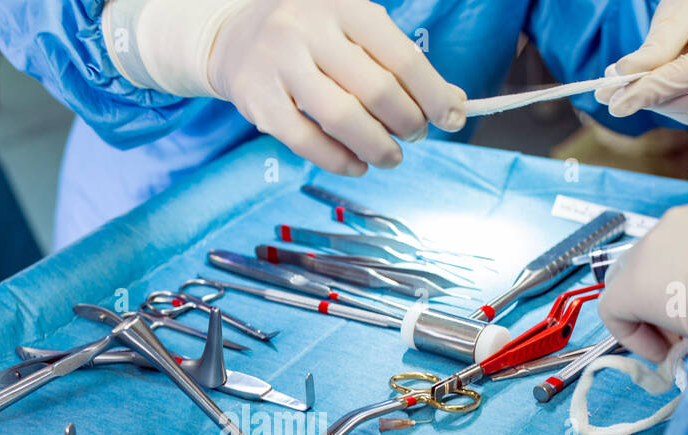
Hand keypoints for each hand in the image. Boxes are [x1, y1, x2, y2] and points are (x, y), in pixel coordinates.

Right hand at [207, 0, 465, 174]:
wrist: (234, 37)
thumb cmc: (311, 36)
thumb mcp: (352, 30)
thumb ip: (397, 61)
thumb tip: (453, 103)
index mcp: (343, 4)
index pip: (401, 55)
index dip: (433, 94)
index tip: (453, 118)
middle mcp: (309, 28)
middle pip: (376, 90)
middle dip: (408, 122)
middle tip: (416, 135)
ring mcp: (279, 64)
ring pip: (342, 119)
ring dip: (377, 148)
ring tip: (391, 157)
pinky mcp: (257, 101)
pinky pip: (306, 142)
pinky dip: (339, 161)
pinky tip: (357, 165)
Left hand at [594, 0, 687, 128]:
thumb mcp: (680, 12)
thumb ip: (654, 48)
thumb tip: (620, 79)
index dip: (650, 91)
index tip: (616, 103)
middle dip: (655, 101)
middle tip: (622, 95)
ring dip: (668, 108)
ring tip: (651, 86)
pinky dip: (687, 112)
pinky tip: (678, 91)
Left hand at [598, 199, 687, 361]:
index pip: (687, 249)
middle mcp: (679, 222)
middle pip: (657, 265)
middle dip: (669, 300)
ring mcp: (651, 249)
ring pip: (636, 286)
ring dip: (656, 318)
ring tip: (683, 345)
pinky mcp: (630, 283)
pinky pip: (615, 311)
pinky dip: (635, 336)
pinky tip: (664, 352)